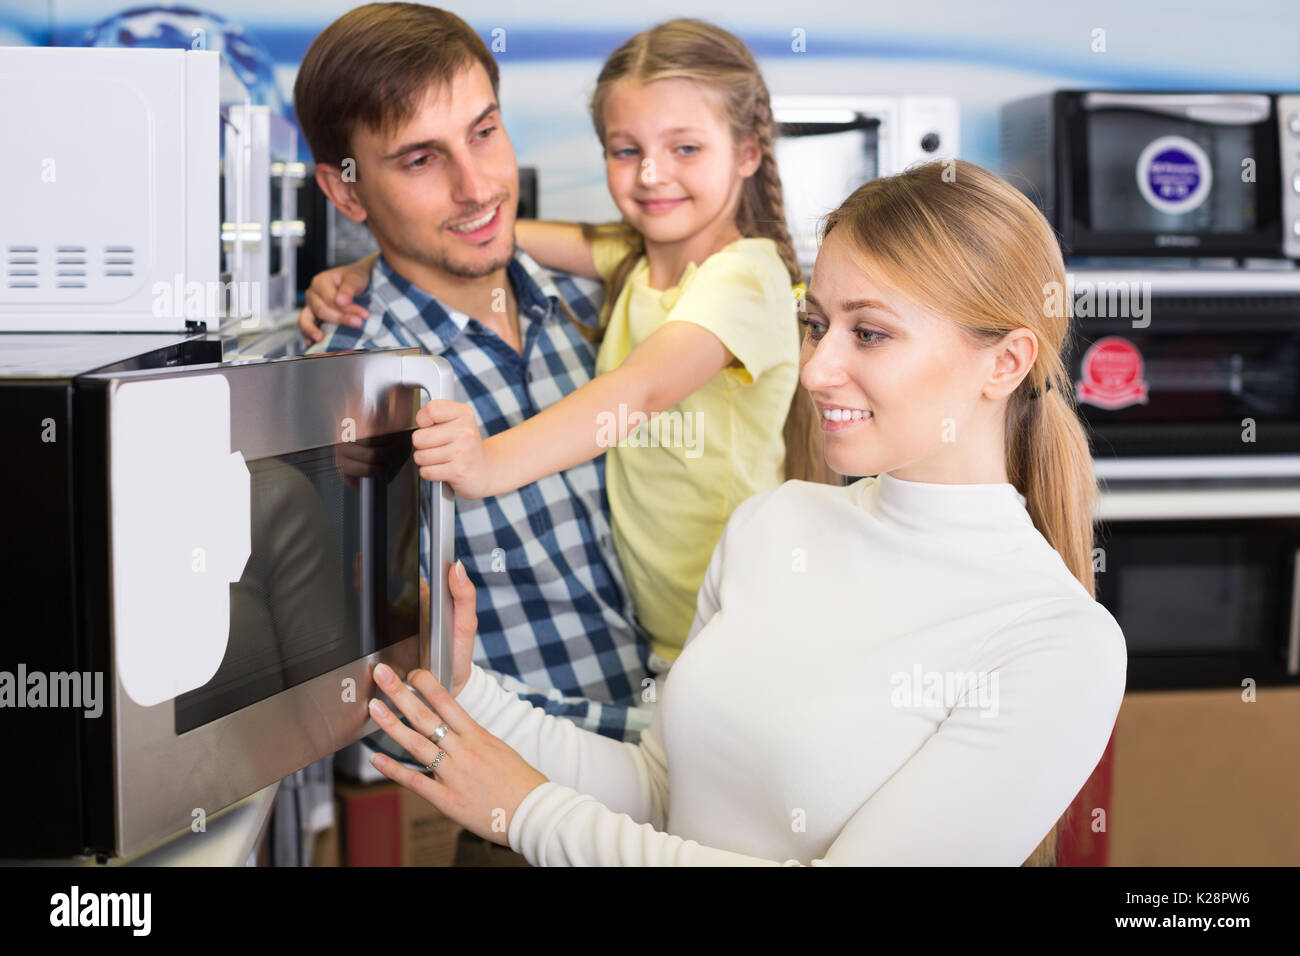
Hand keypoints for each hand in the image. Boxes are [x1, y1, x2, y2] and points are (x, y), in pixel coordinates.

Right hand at [298, 254, 375, 342]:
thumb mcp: (355, 278)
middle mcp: (312, 294)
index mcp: (320, 282)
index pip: (331, 300)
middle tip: (358, 323)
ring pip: (306, 319)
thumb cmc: (354, 279)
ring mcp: (310, 306)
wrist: (355, 281)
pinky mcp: (313, 317)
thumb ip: (349, 288)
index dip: (347, 309)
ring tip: (320, 339)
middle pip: (321, 310)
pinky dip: (308, 335)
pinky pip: (306, 326)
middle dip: (340, 319)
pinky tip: (311, 344)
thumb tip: (340, 301)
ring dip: (312, 330)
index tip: (364, 315)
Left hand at [367, 658, 547, 847]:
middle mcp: (464, 751)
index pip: (449, 702)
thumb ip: (474, 738)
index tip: (412, 672)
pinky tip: (376, 759)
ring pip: (417, 745)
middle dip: (401, 693)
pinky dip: (394, 770)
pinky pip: (416, 782)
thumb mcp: (500, 749)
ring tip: (374, 708)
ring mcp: (454, 775)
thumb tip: (454, 727)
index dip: (428, 685)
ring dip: (392, 724)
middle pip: (427, 717)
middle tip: (382, 675)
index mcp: (479, 736)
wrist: (534, 813)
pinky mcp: (447, 800)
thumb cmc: (521, 782)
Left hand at [412, 400, 501, 499]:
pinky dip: (429, 473)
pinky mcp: (458, 471)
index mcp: (463, 414)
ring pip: (420, 456)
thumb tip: (418, 421)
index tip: (428, 426)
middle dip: (421, 445)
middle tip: (435, 446)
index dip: (422, 420)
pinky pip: (426, 472)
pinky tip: (441, 469)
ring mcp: (462, 452)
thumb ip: (437, 415)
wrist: (487, 470)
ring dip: (425, 461)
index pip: (430, 410)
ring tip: (440, 459)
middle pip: (419, 437)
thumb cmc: (466, 445)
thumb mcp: (457, 422)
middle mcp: (465, 431)